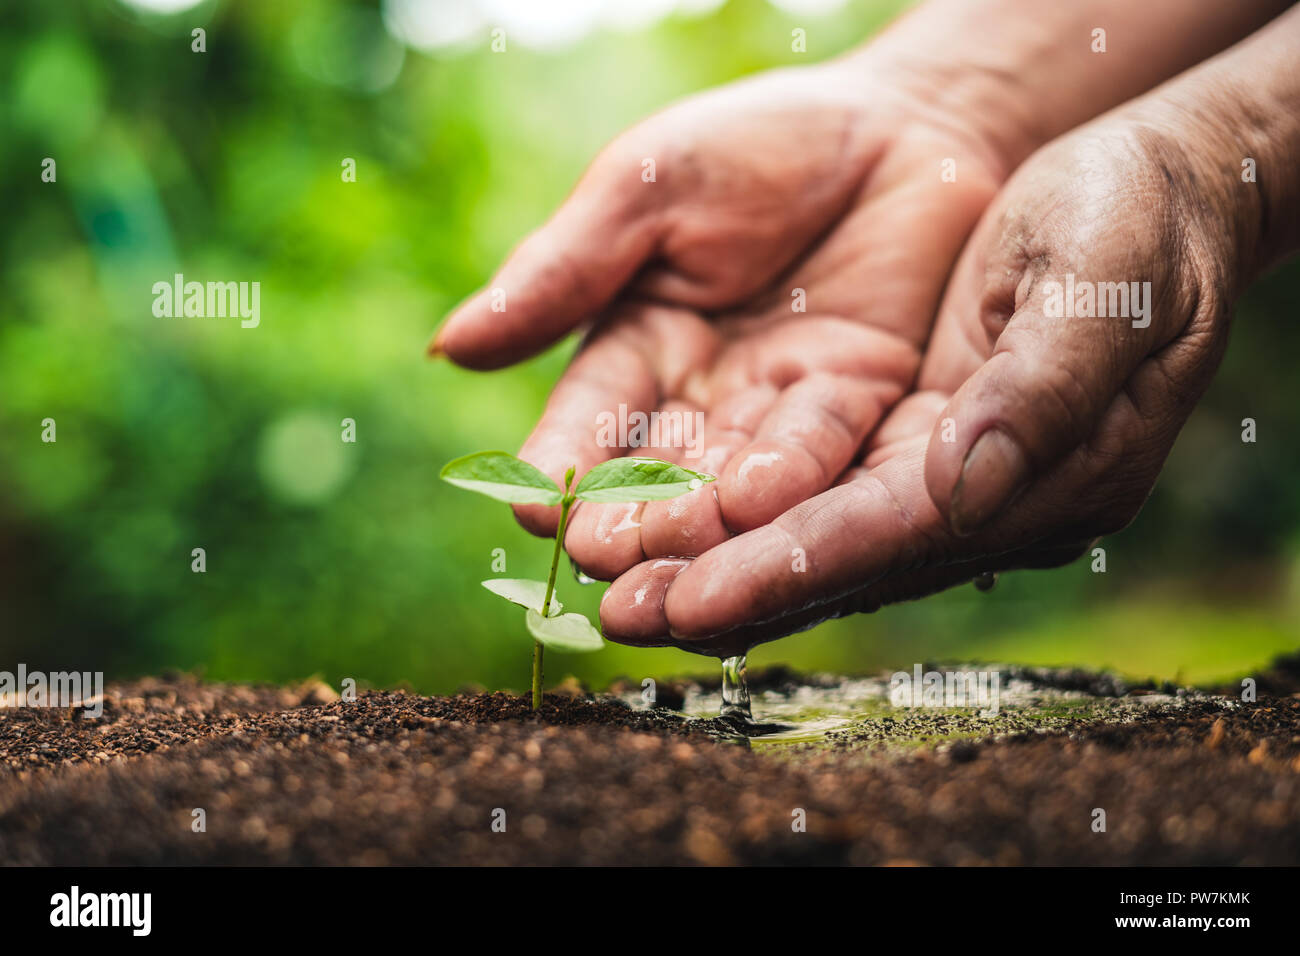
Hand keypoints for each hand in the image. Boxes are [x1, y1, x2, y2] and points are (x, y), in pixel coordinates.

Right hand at [434, 56, 1007, 576]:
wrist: (902, 117)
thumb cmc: (757, 141)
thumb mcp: (645, 190)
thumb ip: (563, 270)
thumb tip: (449, 345)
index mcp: (637, 346)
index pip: (586, 418)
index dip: (558, 461)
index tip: (530, 506)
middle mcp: (705, 395)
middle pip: (656, 471)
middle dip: (628, 517)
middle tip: (599, 563)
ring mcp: (783, 405)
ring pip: (734, 476)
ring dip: (702, 522)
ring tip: (671, 559)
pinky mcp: (863, 399)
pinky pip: (823, 443)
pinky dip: (789, 474)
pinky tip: (756, 503)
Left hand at [600, 101, 1247, 656]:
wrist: (1152, 192)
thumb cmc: (1141, 221)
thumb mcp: (1109, 283)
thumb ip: (1041, 387)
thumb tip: (962, 490)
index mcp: (1053, 478)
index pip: (893, 536)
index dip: (787, 569)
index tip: (689, 601)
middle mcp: (993, 503)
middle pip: (841, 559)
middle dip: (727, 588)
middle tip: (619, 618)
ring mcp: (952, 480)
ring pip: (816, 536)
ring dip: (715, 561)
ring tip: (614, 589)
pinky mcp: (915, 446)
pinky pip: (816, 492)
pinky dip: (740, 512)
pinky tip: (668, 524)